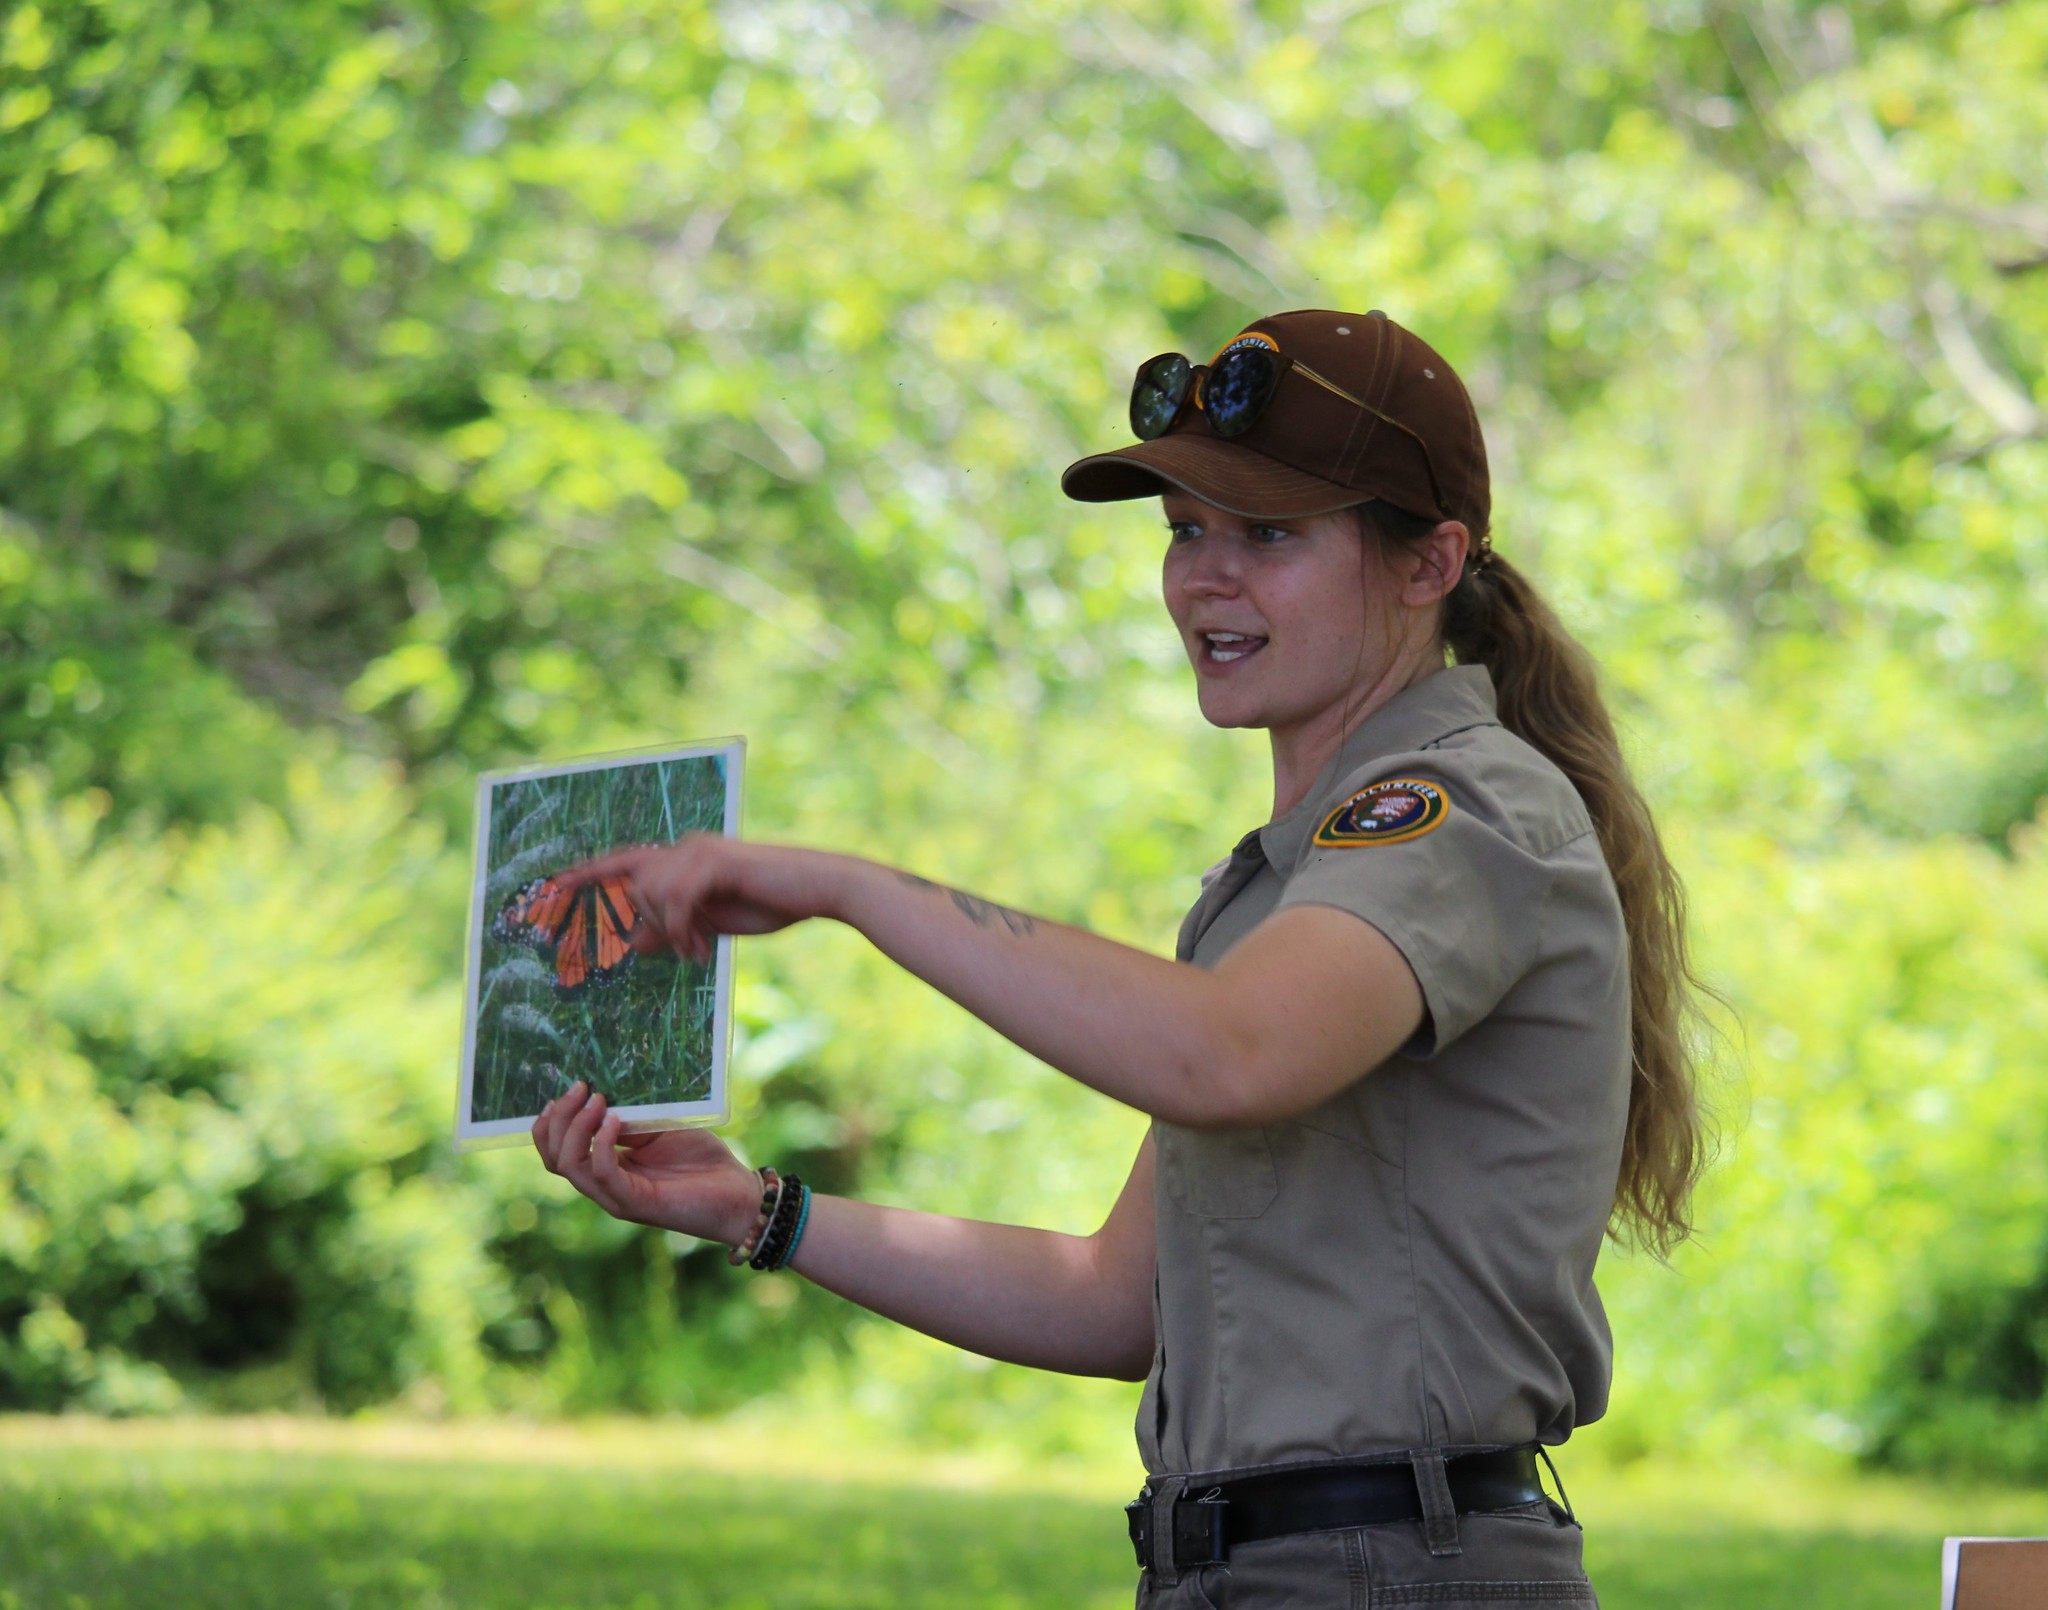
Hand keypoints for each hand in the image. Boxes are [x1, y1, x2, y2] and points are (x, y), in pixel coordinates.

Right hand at [532, 1081, 760, 1243]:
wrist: (737, 1192)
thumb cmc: (702, 1160)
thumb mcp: (660, 1130)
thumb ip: (630, 1121)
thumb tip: (600, 1098)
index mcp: (607, 1168)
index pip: (559, 1152)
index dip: (552, 1122)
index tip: (570, 1088)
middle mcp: (605, 1186)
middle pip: (556, 1159)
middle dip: (559, 1120)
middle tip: (579, 1087)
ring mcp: (617, 1197)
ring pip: (571, 1167)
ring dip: (577, 1128)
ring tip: (597, 1100)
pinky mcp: (636, 1203)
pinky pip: (603, 1173)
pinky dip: (602, 1144)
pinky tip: (614, 1121)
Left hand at [561, 835, 853, 964]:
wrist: (816, 889)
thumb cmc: (769, 903)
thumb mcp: (710, 924)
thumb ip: (673, 928)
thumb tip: (633, 941)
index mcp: (683, 855)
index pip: (624, 860)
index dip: (587, 872)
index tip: (552, 885)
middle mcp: (686, 845)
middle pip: (635, 885)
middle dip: (647, 923)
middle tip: (683, 949)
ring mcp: (700, 850)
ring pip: (653, 894)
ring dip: (672, 932)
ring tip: (700, 950)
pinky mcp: (714, 862)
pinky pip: (677, 902)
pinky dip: (684, 932)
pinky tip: (702, 950)